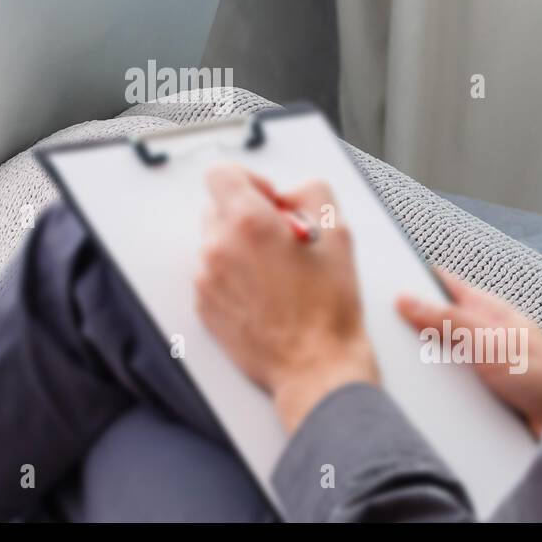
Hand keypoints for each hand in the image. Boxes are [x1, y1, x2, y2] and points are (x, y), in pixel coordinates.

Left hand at [195, 164, 379, 433]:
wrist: (315, 367)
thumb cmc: (328, 308)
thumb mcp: (338, 233)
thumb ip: (311, 192)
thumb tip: (290, 193)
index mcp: (249, 222)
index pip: (221, 173)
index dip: (249, 180)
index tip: (269, 199)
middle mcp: (219, 246)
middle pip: (217, 207)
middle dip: (246, 215)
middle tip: (280, 238)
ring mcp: (206, 278)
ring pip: (215, 242)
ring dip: (239, 247)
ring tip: (275, 272)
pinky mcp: (203, 305)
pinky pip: (211, 274)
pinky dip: (232, 276)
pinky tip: (264, 294)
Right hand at [396, 269, 541, 438]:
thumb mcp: (487, 340)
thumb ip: (446, 319)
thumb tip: (406, 299)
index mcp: (484, 308)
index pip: (441, 283)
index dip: (413, 278)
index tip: (384, 280)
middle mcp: (481, 332)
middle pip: (434, 322)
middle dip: (411, 328)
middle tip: (383, 334)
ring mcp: (481, 361)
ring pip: (439, 356)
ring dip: (426, 366)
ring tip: (404, 371)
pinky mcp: (482, 390)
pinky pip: (449, 385)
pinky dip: (437, 390)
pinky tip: (425, 398)